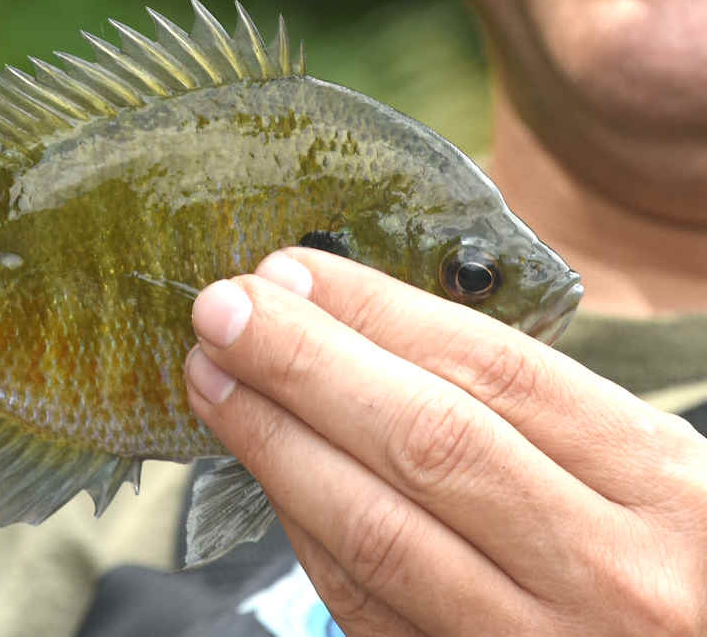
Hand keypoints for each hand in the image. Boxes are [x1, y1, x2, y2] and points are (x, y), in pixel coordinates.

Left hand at [184, 249, 706, 635]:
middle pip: (425, 442)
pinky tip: (263, 465)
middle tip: (224, 310)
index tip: (295, 273)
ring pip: (376, 532)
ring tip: (214, 378)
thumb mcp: (650, 474)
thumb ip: (535, 411)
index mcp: (668, 492)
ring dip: (274, 442)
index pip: (496, 373)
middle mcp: (608, 574)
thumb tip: (367, 324)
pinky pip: (362, 602)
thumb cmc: (674, 563)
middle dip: (304, 364)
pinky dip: (301, 525)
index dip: (379, 312)